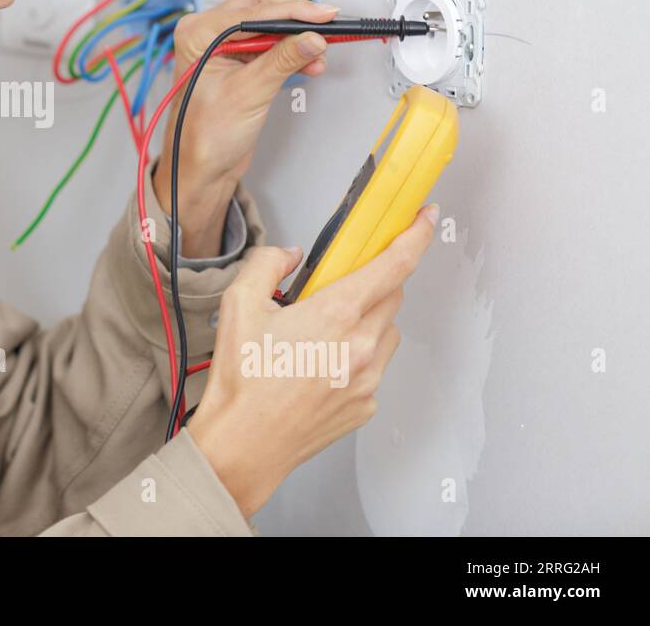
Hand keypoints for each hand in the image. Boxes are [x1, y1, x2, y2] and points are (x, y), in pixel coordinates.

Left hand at [152, 0, 337, 257]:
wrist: (202, 167)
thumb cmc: (206, 136)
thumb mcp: (249, 94)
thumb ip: (283, 61)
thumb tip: (313, 37)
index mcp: (198, 33)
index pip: (253, 10)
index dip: (293, 11)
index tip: (325, 15)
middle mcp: (208, 32)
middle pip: (262, 6)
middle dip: (295, 19)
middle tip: (325, 31)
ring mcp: (223, 44)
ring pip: (270, 22)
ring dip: (297, 36)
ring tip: (318, 55)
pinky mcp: (240, 59)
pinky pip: (272, 42)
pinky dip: (292, 50)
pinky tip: (309, 62)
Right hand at [187, 203, 438, 517]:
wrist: (244, 444)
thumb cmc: (242, 381)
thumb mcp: (238, 305)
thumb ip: (267, 264)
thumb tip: (290, 256)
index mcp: (335, 314)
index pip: (394, 265)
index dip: (416, 236)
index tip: (425, 219)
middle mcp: (360, 346)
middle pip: (393, 296)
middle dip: (374, 283)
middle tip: (336, 289)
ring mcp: (368, 379)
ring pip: (387, 333)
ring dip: (367, 322)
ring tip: (323, 335)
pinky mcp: (366, 405)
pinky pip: (375, 368)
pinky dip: (358, 358)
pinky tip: (320, 367)